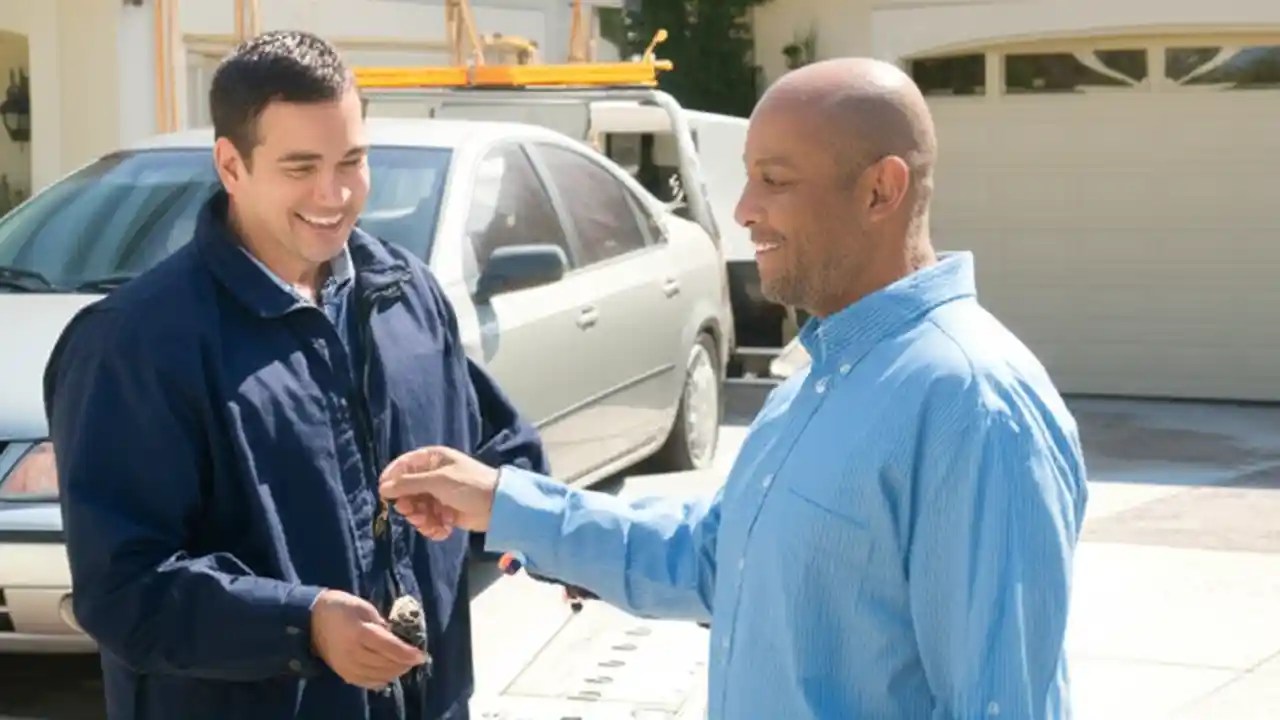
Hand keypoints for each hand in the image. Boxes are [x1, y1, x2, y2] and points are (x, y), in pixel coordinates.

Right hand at [310, 589, 425, 689]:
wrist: (313, 619)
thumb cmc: (342, 607)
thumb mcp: (365, 608)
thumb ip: (382, 624)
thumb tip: (398, 639)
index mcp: (360, 633)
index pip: (389, 648)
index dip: (407, 653)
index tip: (422, 655)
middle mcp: (353, 653)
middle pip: (385, 664)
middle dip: (404, 663)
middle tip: (415, 658)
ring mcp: (347, 666)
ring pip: (378, 675)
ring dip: (395, 672)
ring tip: (404, 665)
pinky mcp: (343, 673)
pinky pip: (366, 682)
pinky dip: (381, 680)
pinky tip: (389, 674)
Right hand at [379, 445, 498, 537]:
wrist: (498, 507)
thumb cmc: (469, 485)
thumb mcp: (437, 481)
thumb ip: (409, 483)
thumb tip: (383, 487)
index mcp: (432, 459)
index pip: (403, 465)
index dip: (392, 478)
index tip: (385, 494)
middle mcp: (434, 476)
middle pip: (407, 491)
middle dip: (408, 504)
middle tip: (412, 512)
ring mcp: (440, 496)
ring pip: (417, 509)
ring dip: (421, 519)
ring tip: (430, 523)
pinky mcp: (446, 514)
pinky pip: (430, 521)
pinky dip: (433, 528)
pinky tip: (443, 530)